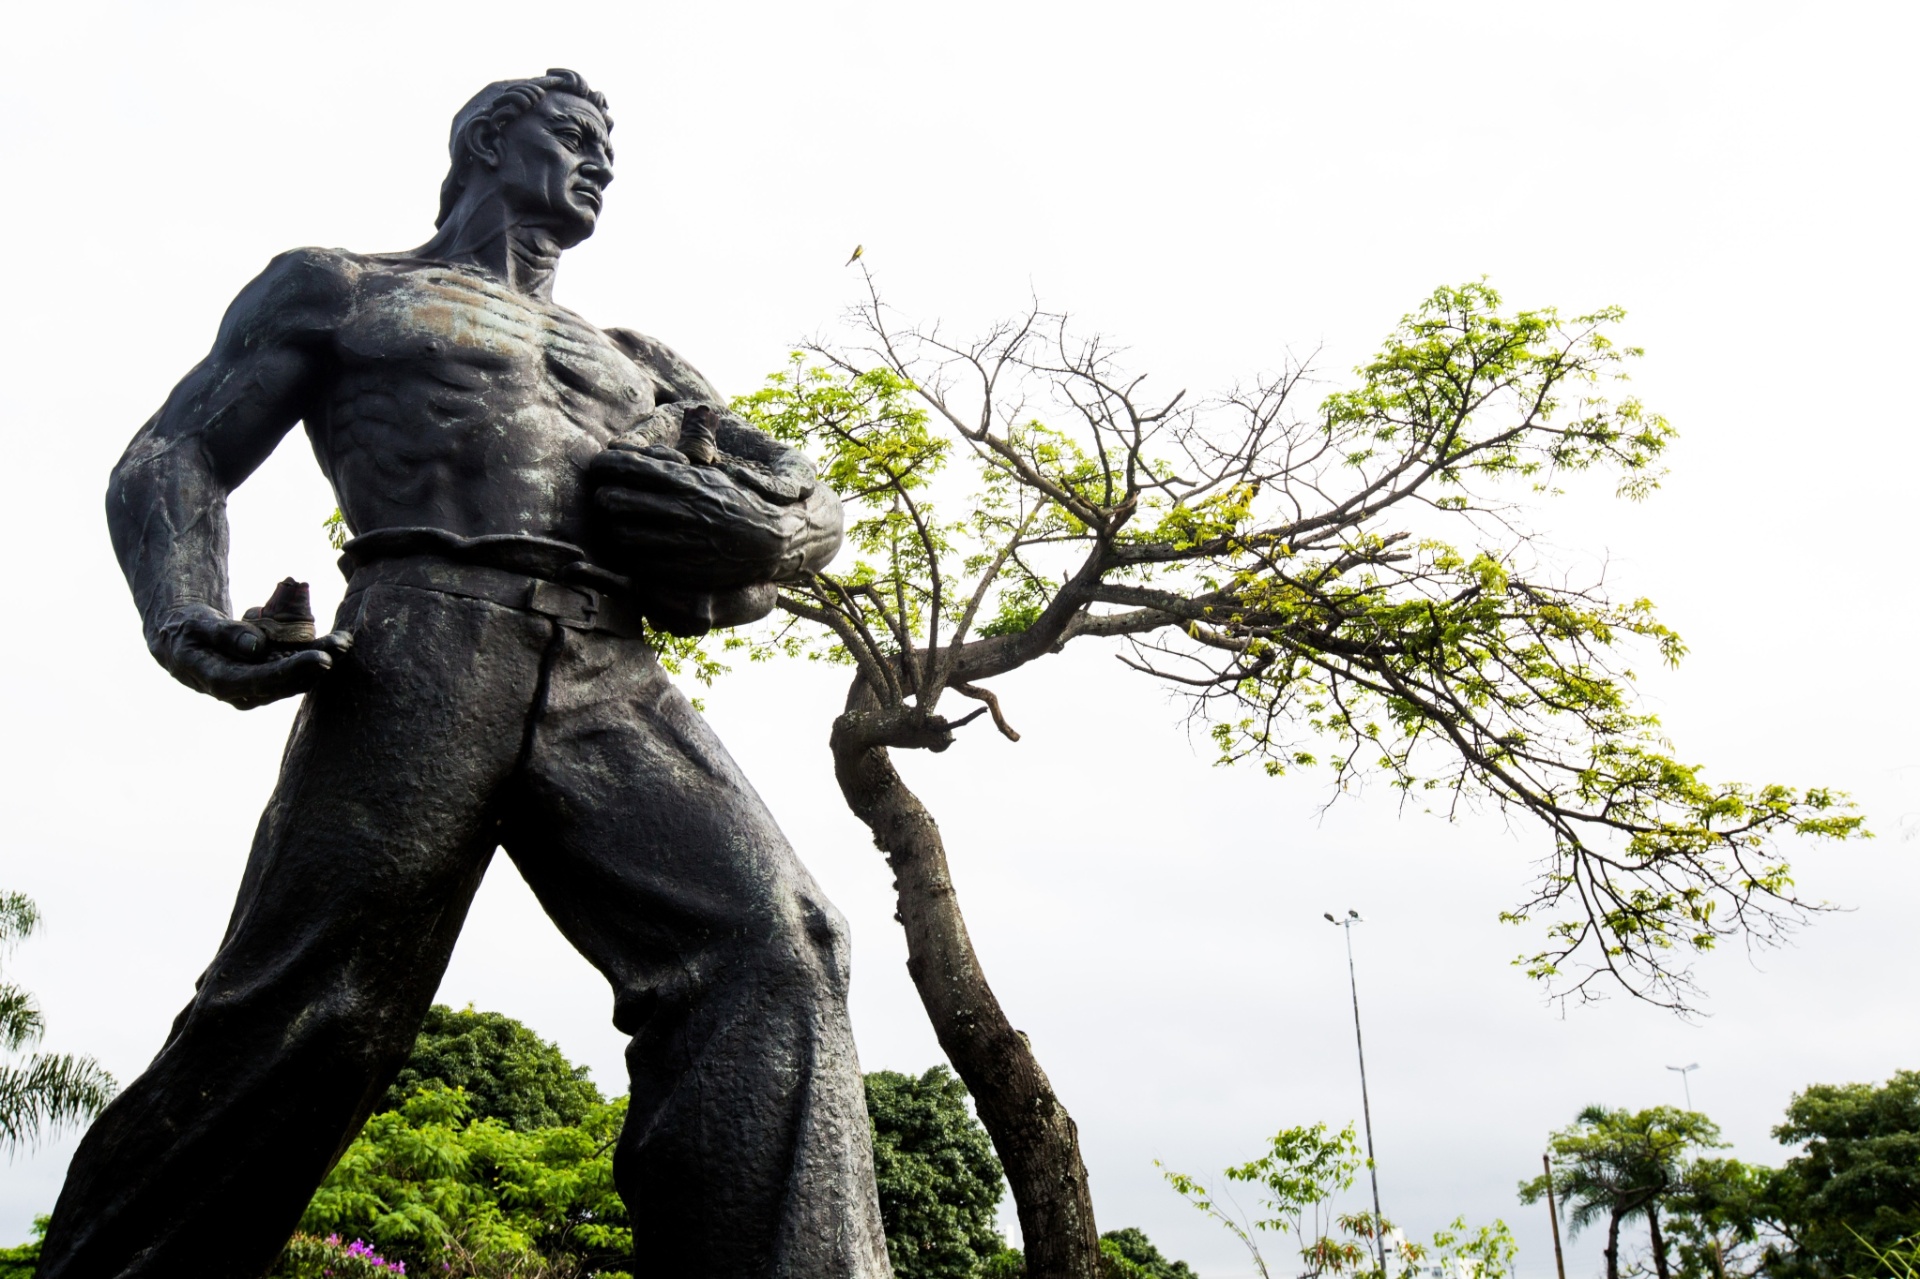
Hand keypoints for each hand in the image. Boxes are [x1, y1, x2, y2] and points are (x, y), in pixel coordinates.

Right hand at [148, 603, 349, 709]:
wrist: (184, 642)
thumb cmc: (187, 631)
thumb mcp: (197, 627)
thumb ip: (225, 635)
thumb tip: (256, 646)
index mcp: (221, 683)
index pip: (263, 680)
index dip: (294, 671)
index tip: (322, 659)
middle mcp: (244, 692)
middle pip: (287, 681)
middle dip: (317, 664)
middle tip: (343, 643)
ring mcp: (259, 687)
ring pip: (297, 677)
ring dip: (322, 659)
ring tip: (345, 639)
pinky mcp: (269, 677)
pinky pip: (296, 668)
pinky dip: (315, 653)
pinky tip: (336, 640)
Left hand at [587, 447, 817, 589]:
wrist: (769, 541)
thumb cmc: (734, 501)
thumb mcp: (709, 471)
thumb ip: (672, 460)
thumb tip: (629, 449)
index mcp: (686, 480)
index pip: (625, 467)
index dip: (603, 465)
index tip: (601, 467)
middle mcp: (680, 510)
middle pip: (613, 501)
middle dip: (603, 497)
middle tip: (606, 496)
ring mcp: (679, 543)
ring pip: (620, 534)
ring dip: (613, 527)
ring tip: (619, 522)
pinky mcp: (680, 570)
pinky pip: (636, 562)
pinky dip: (628, 553)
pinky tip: (636, 546)